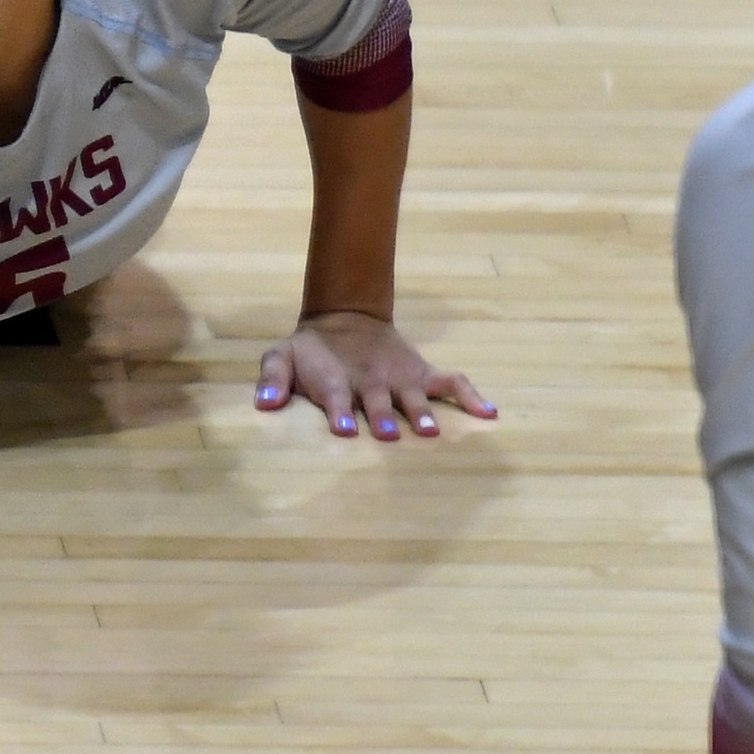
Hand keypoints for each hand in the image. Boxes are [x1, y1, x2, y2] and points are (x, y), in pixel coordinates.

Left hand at [255, 309, 494, 439]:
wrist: (344, 318)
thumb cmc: (311, 351)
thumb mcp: (282, 356)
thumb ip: (272, 378)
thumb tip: (263, 403)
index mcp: (336, 382)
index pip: (338, 399)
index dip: (340, 414)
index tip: (345, 430)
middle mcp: (371, 381)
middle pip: (379, 402)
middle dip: (383, 418)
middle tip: (390, 435)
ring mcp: (400, 378)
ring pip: (414, 395)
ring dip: (421, 412)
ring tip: (432, 431)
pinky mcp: (422, 373)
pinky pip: (452, 382)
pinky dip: (471, 396)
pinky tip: (490, 414)